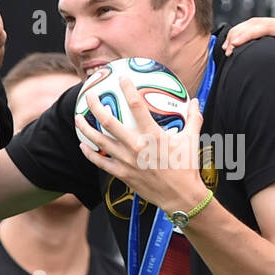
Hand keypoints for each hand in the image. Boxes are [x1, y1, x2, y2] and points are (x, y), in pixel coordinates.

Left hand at [75, 77, 206, 213]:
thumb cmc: (187, 168)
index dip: (127, 88)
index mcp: (152, 135)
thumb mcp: (192, 140)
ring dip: (86, 128)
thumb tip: (196, 101)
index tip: (121, 77)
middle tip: (90, 95)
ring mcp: (127, 161)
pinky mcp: (123, 174)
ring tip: (78, 118)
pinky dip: (90, 153)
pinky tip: (83, 146)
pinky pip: (101, 162)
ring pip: (100, 142)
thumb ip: (194, 118)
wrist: (181, 197)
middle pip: (109, 122)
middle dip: (96, 106)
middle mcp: (136, 147)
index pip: (136, 105)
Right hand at [222, 17, 274, 85]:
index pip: (268, 27)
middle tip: (225, 49)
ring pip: (256, 24)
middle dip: (239, 33)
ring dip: (240, 33)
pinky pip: (260, 30)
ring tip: (226, 49)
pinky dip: (246, 36)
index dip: (249, 33)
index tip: (235, 44)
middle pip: (258, 22)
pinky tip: (236, 47)